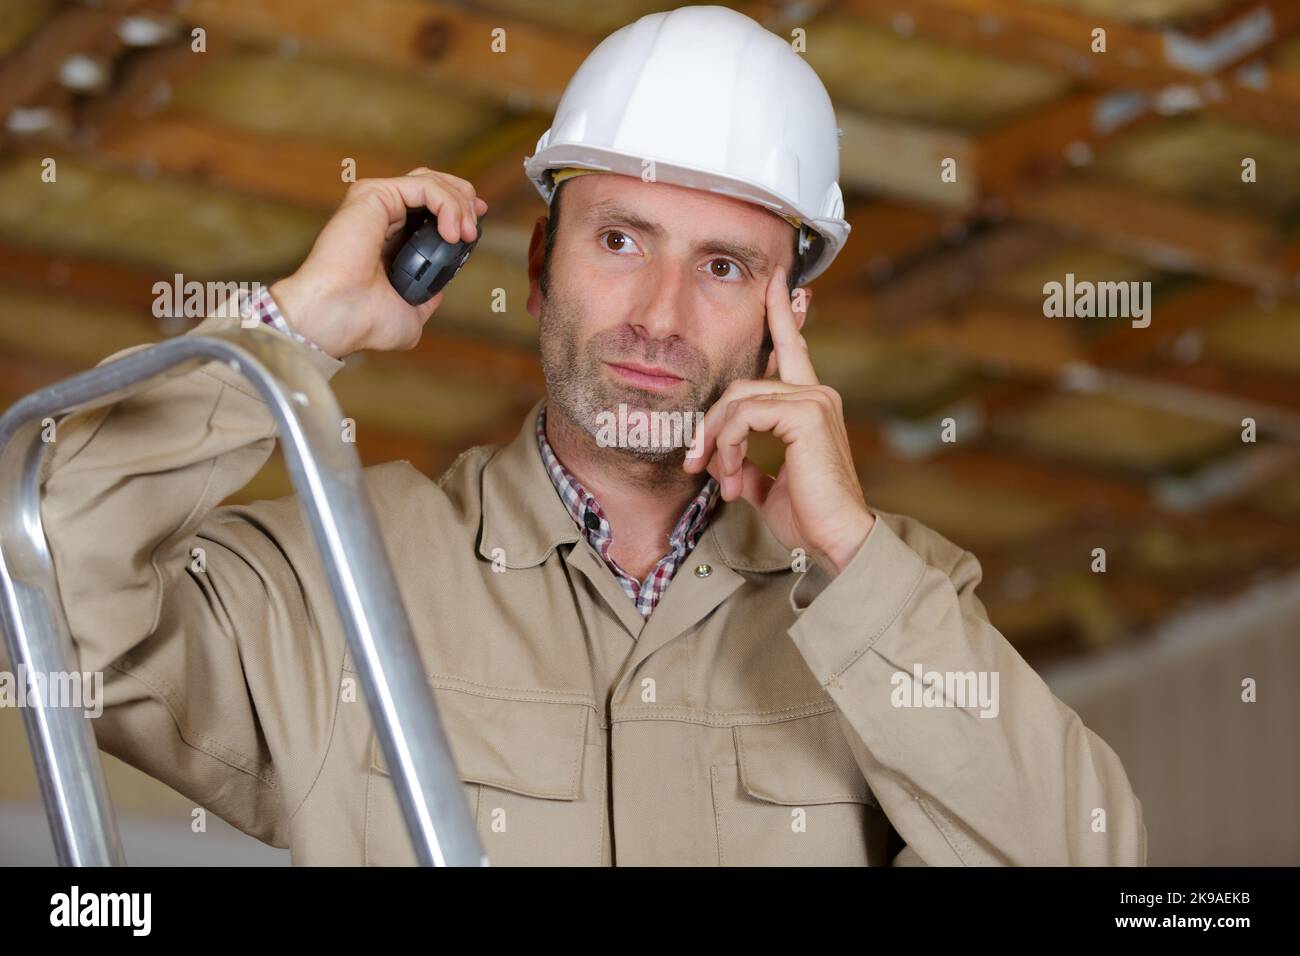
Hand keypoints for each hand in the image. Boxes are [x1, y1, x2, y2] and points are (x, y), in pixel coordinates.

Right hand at [269, 168, 487, 358]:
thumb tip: (439, 291)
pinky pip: (423, 186)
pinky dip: (446, 203)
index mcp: (387, 238)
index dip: (457, 210)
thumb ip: (426, 301)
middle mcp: (380, 216)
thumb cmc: (363, 321)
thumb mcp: (410, 315)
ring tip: (466, 233)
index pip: (428, 209)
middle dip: (463, 199)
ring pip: (431, 181)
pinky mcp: (373, 194)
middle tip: (475, 225)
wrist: (339, 318)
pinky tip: (452, 232)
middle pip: (432, 184)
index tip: (474, 228)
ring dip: (458, 202)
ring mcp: (375, 202)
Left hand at [683, 265, 873, 576]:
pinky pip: (745, 415)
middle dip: (710, 424)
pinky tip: (732, 474)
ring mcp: (812, 400)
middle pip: (741, 385)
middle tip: (694, 462)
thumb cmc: (809, 518)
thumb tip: (720, 464)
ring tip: (716, 475)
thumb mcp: (768, 486)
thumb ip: (747, 466)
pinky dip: (729, 444)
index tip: (775, 280)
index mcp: (810, 403)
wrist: (838, 540)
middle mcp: (815, 393)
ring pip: (737, 400)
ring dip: (716, 440)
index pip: (791, 347)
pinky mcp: (805, 413)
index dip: (781, 313)